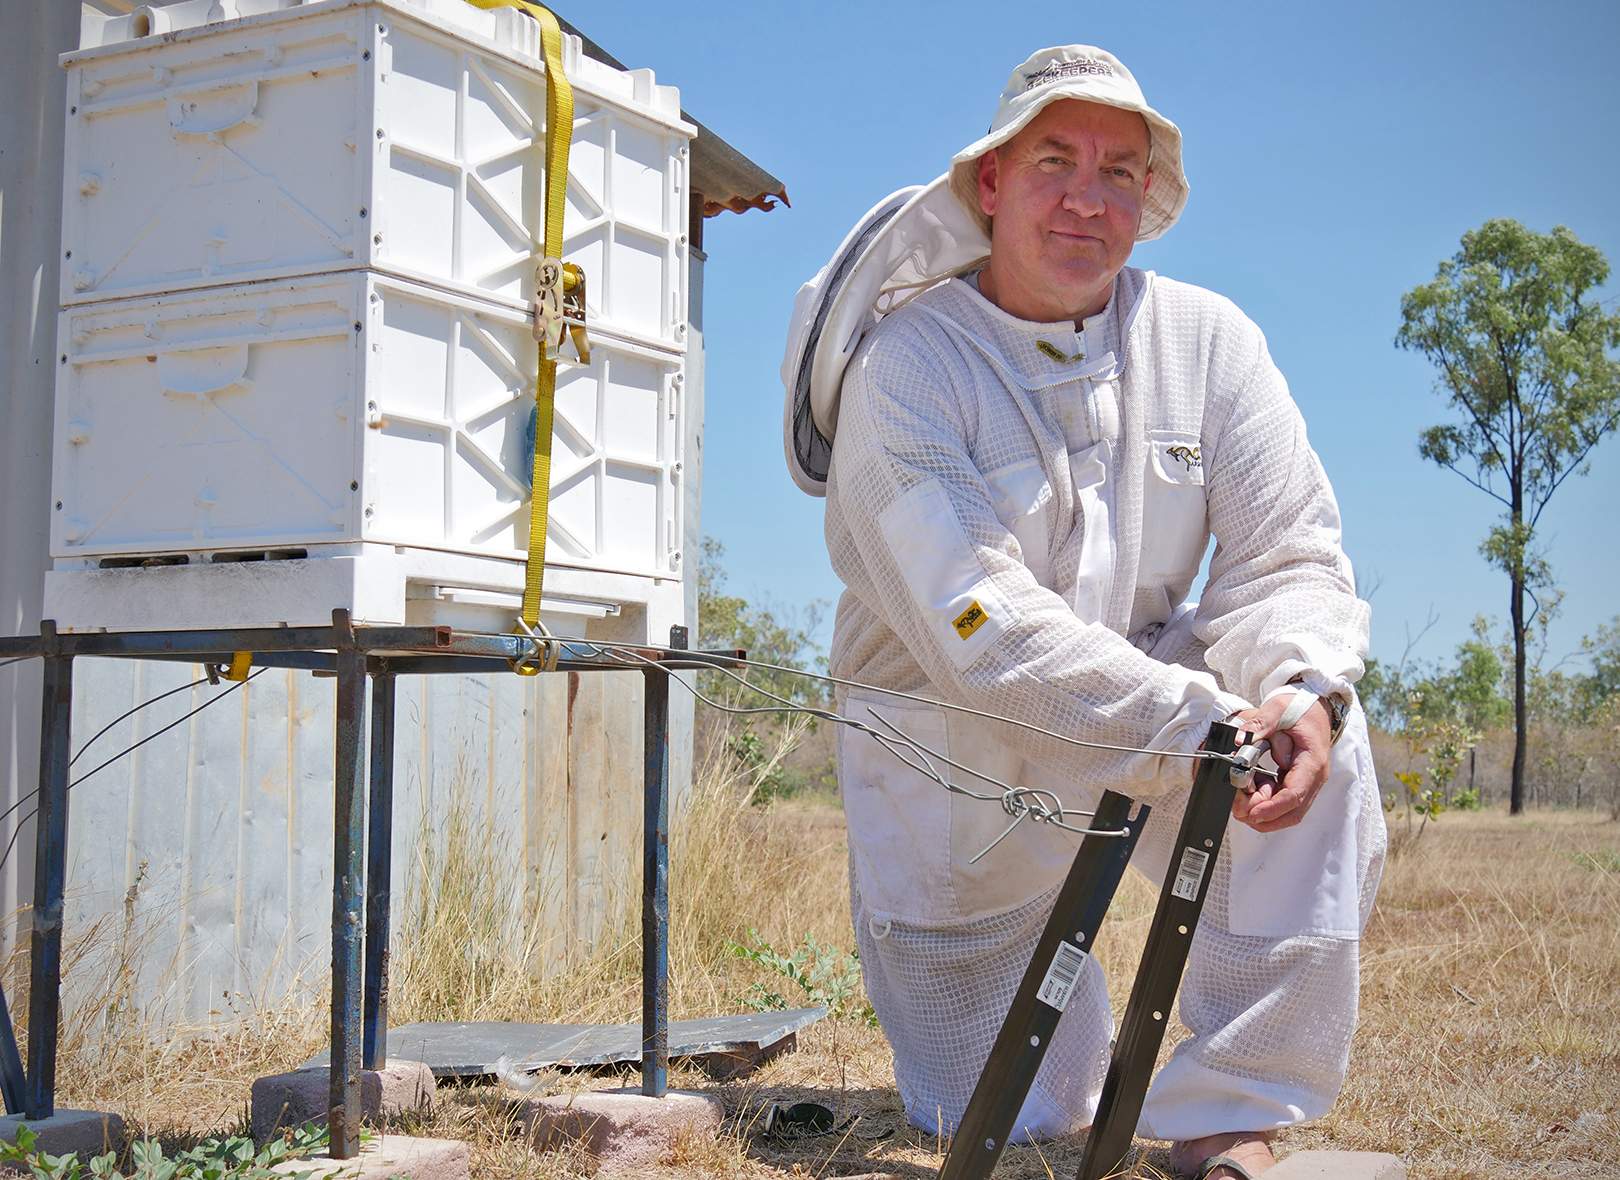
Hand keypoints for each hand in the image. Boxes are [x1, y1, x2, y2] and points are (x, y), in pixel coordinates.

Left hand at [1221, 692, 1333, 832]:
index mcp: (1312, 760)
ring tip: (1241, 805)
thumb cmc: (1300, 708)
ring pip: (1290, 811)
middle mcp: (1315, 777)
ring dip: (1266, 814)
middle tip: (1239, 812)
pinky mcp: (1300, 783)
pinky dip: (1268, 804)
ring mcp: (1309, 782)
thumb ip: (1260, 723)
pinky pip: (1286, 802)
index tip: (1252, 813)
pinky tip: (1251, 794)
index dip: (1273, 807)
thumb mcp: (1278, 708)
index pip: (1295, 794)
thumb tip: (1239, 740)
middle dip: (1266, 817)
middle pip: (1294, 810)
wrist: (1316, 709)